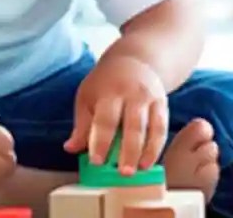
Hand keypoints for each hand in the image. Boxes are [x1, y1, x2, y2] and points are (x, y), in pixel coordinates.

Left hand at [64, 54, 167, 175]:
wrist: (135, 59)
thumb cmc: (106, 82)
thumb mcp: (87, 96)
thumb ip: (81, 125)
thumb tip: (70, 148)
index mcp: (109, 91)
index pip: (105, 119)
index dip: (100, 141)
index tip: (96, 161)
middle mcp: (132, 93)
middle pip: (132, 125)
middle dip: (128, 151)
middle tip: (122, 173)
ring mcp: (150, 98)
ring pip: (152, 127)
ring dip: (146, 151)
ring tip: (139, 170)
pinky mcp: (162, 104)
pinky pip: (162, 127)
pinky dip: (157, 146)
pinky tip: (149, 161)